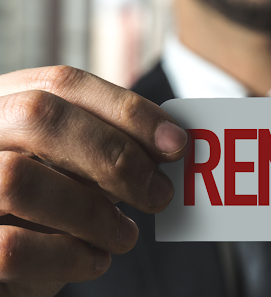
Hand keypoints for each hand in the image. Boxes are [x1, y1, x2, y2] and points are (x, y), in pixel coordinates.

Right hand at [0, 66, 186, 296]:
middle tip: (160, 193)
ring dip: (94, 213)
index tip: (176, 142)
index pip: (63, 84)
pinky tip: (96, 260)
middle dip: (114, 154)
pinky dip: (69, 256)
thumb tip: (169, 143)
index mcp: (5, 105)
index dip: (127, 109)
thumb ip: (107, 149)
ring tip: (126, 235)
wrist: (5, 264)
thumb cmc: (44, 210)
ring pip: (20, 179)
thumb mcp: (73, 170)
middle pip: (40, 116)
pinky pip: (11, 247)